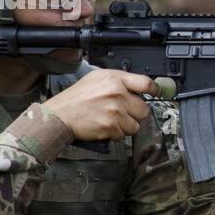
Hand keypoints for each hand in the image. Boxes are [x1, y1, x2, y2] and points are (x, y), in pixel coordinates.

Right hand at [43, 69, 157, 140]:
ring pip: (135, 125)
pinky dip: (115, 134)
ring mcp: (114, 111)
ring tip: (110, 120)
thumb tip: (138, 86)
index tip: (156, 94)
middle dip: (134, 113)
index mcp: (115, 79)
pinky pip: (123, 135)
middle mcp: (117, 93)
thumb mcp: (97, 78)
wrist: (59, 115)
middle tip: (121, 112)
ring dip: (126, 126)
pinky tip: (104, 127)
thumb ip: (118, 81)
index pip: (146, 83)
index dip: (154, 90)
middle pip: (144, 109)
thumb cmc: (76, 98)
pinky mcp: (110, 126)